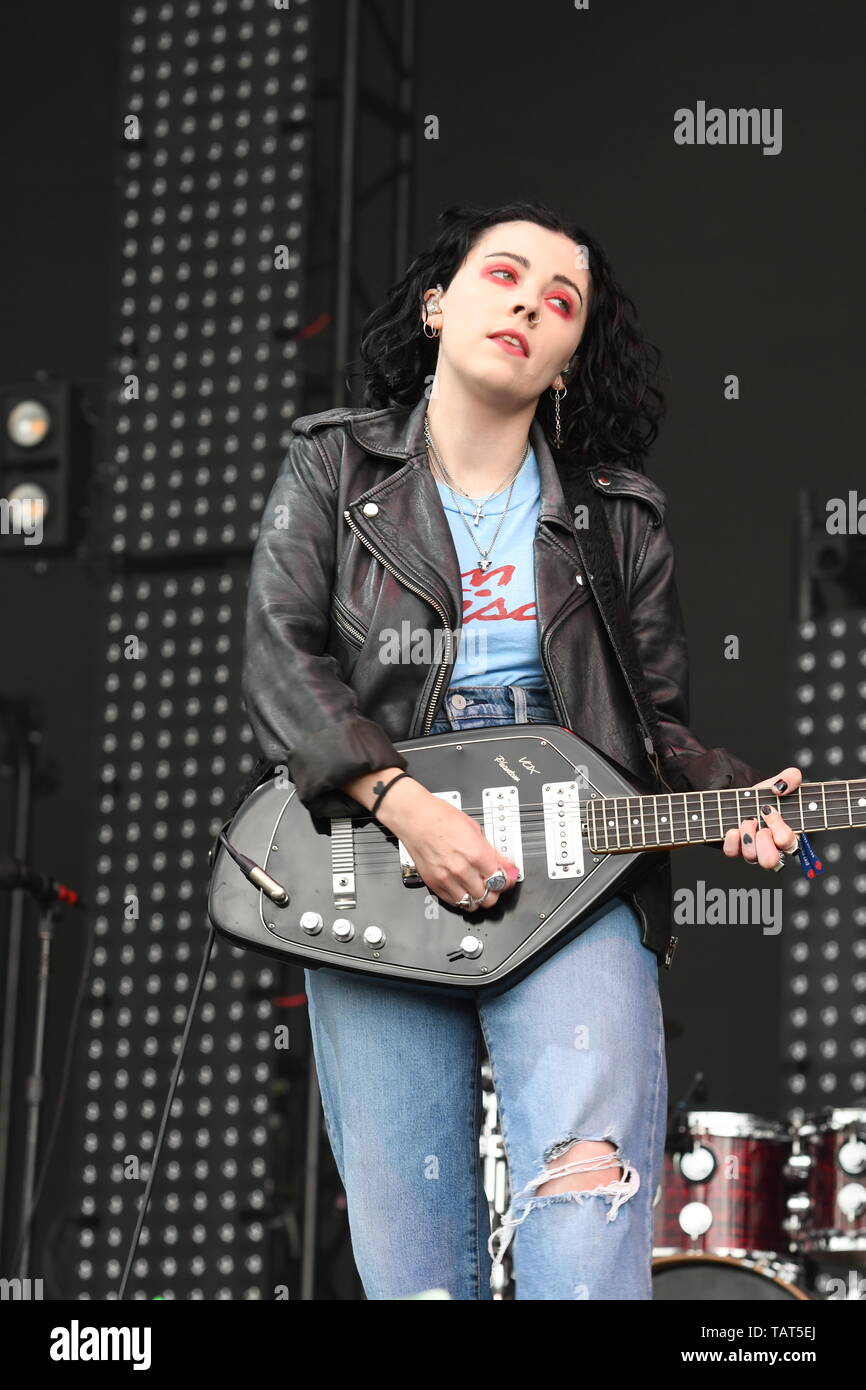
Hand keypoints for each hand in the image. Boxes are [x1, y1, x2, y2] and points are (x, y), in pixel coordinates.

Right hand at [377, 787, 519, 907]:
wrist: (415, 818)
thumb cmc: (441, 817)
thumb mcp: (475, 829)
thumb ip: (493, 852)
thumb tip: (507, 866)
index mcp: (475, 853)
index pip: (501, 880)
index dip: (509, 880)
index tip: (509, 878)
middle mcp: (461, 869)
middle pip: (489, 897)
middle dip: (496, 892)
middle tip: (495, 884)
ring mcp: (446, 879)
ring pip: (472, 904)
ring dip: (479, 898)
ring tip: (480, 888)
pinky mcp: (434, 884)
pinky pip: (454, 902)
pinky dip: (463, 899)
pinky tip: (465, 889)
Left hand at [722, 766, 801, 869]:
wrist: (743, 798)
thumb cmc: (766, 795)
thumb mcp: (780, 782)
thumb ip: (791, 778)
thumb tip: (780, 787)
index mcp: (787, 834)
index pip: (787, 842)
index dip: (778, 826)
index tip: (767, 809)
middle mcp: (772, 847)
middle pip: (770, 861)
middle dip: (762, 840)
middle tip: (758, 823)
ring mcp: (753, 850)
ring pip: (751, 857)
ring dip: (746, 834)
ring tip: (746, 820)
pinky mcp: (736, 849)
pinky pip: (732, 852)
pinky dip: (731, 839)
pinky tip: (733, 827)